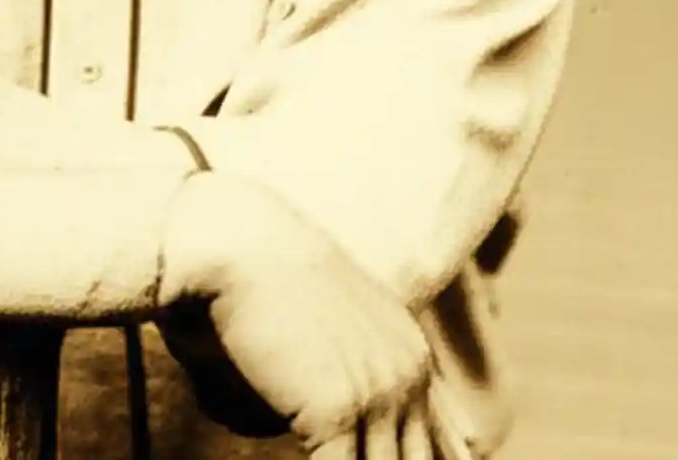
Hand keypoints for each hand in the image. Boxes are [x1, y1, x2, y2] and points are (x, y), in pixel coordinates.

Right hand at [158, 173, 432, 448]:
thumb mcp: (308, 322)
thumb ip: (318, 374)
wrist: (234, 240)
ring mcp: (378, 392)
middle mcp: (405, 372)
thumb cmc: (250, 274)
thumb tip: (280, 417)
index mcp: (407, 351)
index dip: (443, 459)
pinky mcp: (338, 408)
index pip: (443, 435)